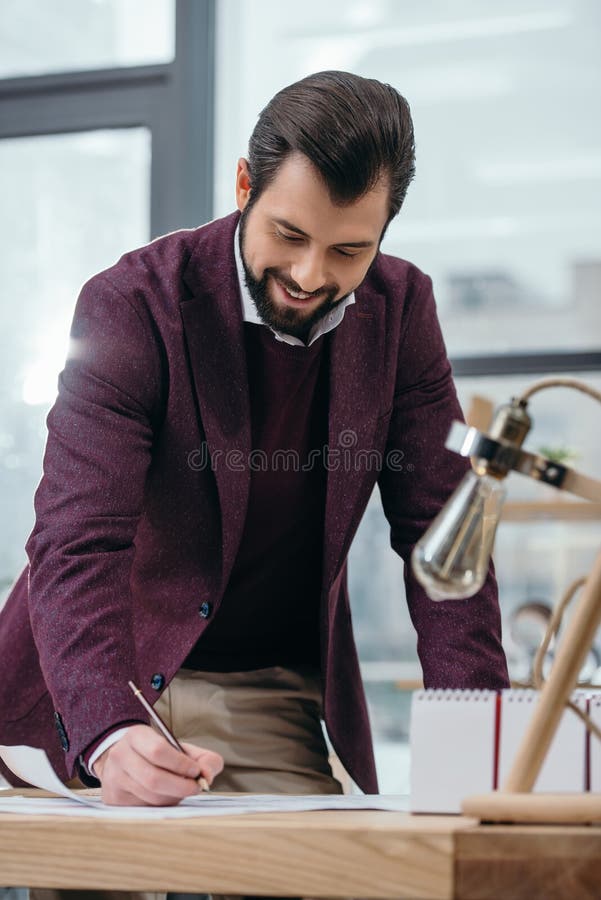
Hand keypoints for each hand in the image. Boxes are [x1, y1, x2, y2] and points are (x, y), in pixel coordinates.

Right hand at [93, 724, 223, 805]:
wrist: (125, 758)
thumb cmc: (160, 754)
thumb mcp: (181, 748)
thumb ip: (204, 758)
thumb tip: (207, 777)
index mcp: (136, 736)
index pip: (158, 751)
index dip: (181, 764)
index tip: (196, 771)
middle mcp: (120, 756)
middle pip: (153, 778)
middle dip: (181, 786)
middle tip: (196, 787)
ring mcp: (113, 779)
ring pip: (150, 796)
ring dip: (173, 797)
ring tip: (181, 790)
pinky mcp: (113, 799)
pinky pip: (144, 808)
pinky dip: (162, 805)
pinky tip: (166, 796)